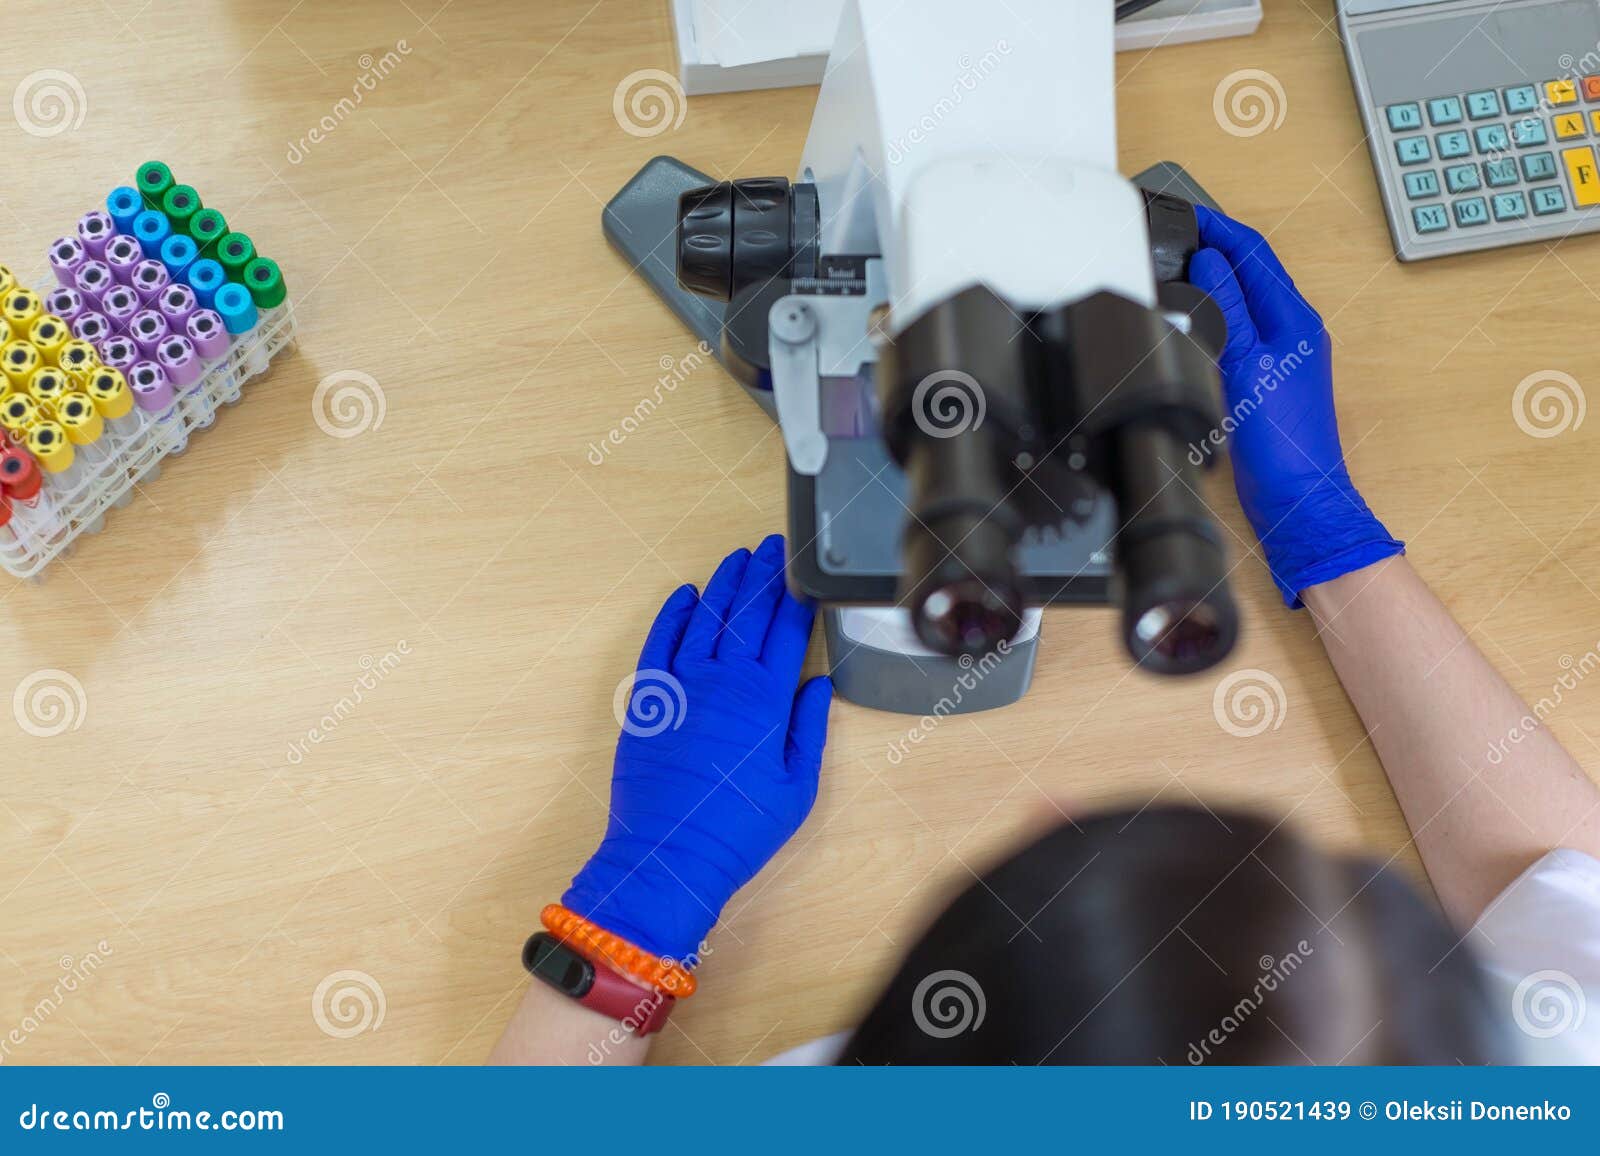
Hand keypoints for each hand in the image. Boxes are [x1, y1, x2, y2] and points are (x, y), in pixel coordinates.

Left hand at [563, 535, 832, 960]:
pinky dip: (673, 616)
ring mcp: (681, 685)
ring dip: (724, 585)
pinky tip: (686, 596)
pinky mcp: (648, 700)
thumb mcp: (797, 786)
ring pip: (706, 619)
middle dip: (763, 576)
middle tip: (773, 547)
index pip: (786, 631)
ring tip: (738, 558)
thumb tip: (818, 687)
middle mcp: (723, 680)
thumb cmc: (738, 828)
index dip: (796, 597)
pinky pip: (660, 644)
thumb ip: (809, 729)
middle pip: (747, 614)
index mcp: (765, 699)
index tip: (803, 573)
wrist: (670, 854)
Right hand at [1187, 205, 1402, 605]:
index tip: (1187, 212)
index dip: (1220, 227)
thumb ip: (1231, 309)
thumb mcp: (1249, 364)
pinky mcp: (1268, 381)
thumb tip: (1212, 260)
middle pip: (1252, 271)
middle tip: (1177, 232)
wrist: (1298, 499)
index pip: (1254, 253)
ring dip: (1216, 278)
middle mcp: (1293, 331)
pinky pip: (1241, 331)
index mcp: (1293, 318)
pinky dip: (1216, 315)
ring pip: (1246, 300)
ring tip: (1181, 265)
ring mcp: (1283, 356)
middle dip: (1216, 246)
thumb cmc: (1283, 442)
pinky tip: (1195, 322)